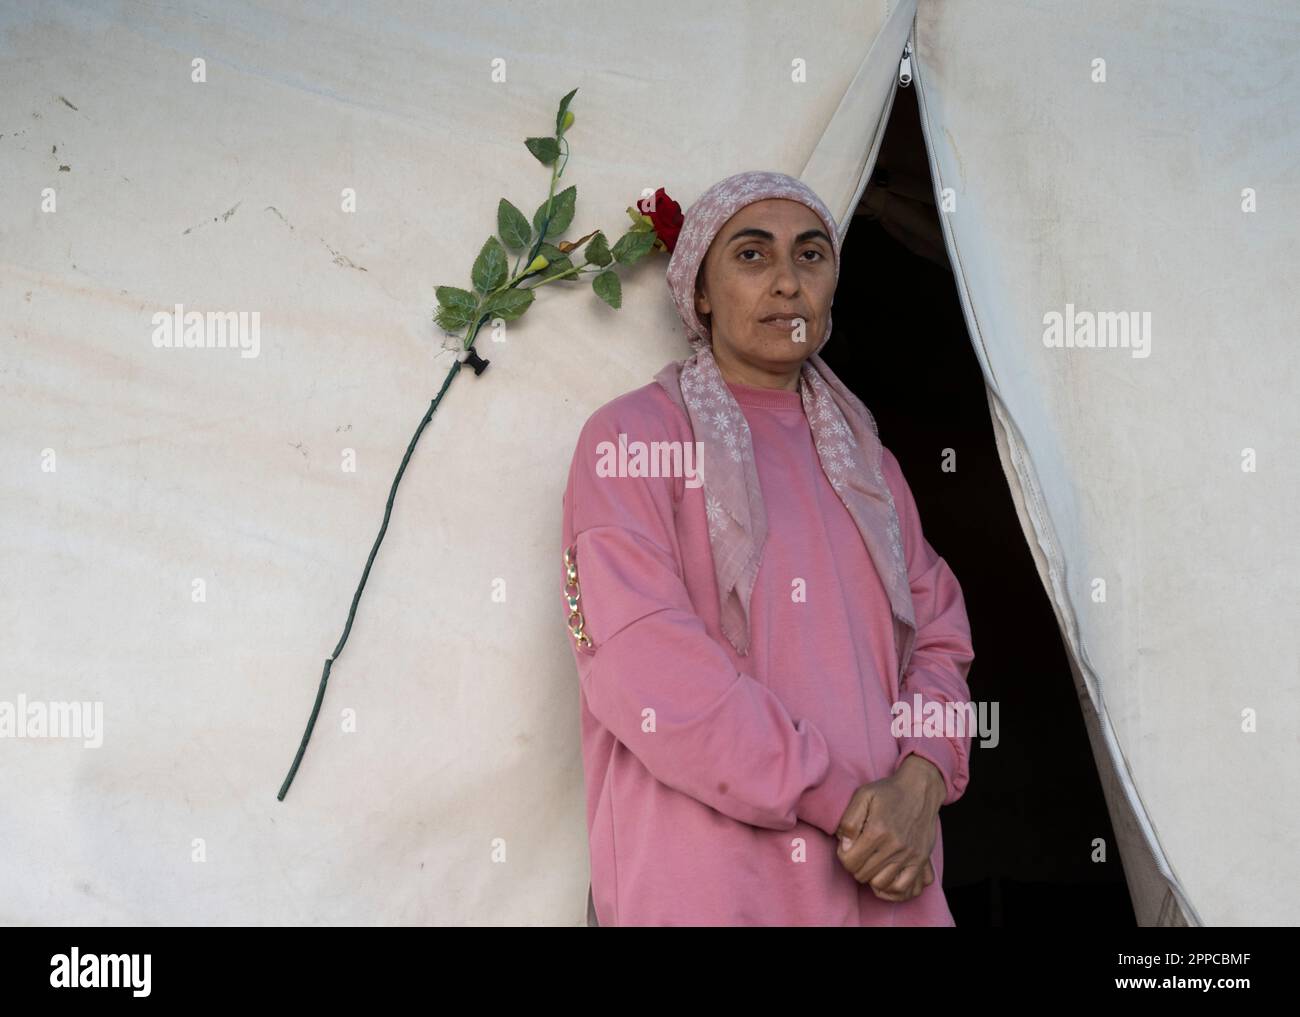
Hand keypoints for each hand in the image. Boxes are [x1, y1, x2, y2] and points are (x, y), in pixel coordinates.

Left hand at [835, 755, 944, 901]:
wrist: (920, 789)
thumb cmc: (888, 792)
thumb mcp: (863, 795)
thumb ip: (849, 820)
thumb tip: (845, 844)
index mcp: (877, 830)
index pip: (850, 861)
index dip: (843, 856)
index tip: (847, 846)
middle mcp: (895, 846)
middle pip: (863, 874)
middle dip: (855, 865)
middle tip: (859, 852)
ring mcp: (910, 855)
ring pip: (881, 884)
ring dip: (872, 876)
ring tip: (871, 863)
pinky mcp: (921, 860)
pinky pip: (905, 888)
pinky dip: (892, 888)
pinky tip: (885, 876)